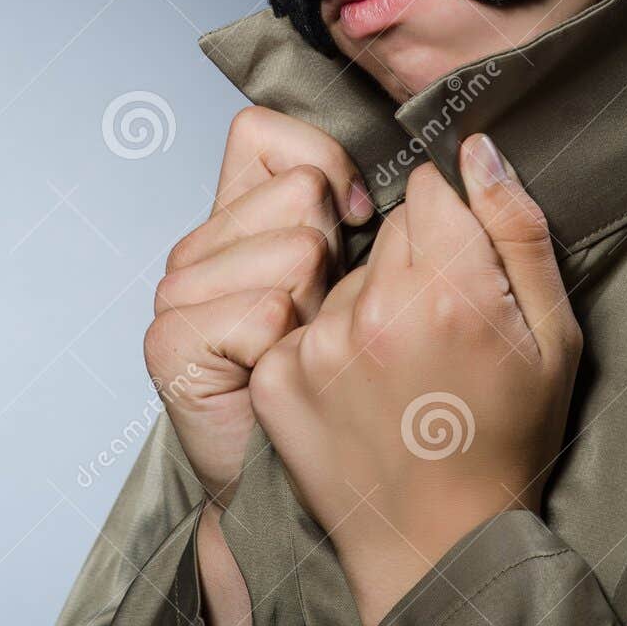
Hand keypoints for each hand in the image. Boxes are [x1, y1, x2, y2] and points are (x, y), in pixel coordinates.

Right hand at [143, 105, 372, 505]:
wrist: (299, 493)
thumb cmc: (356, 391)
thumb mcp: (377, 282)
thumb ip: (381, 208)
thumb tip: (454, 152)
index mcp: (241, 215)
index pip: (263, 132)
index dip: (327, 168)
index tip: (356, 221)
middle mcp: (203, 244)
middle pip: (300, 190)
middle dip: (337, 254)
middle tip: (322, 315)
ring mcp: (180, 290)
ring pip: (295, 250)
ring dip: (319, 309)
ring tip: (302, 349)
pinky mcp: (172, 340)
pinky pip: (266, 310)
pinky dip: (289, 348)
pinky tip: (275, 373)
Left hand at [248, 132, 582, 625]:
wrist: (440, 548)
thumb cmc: (508, 443)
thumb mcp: (554, 336)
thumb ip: (517, 229)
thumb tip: (477, 148)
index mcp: (452, 289)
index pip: (426, 190)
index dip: (449, 226)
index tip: (459, 272)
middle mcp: (376, 309)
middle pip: (382, 231)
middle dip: (410, 261)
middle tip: (436, 330)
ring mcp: (318, 345)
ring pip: (340, 277)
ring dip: (366, 304)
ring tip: (400, 371)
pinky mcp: (277, 378)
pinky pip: (301, 323)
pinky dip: (324, 346)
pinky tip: (358, 392)